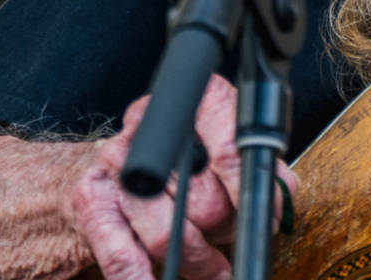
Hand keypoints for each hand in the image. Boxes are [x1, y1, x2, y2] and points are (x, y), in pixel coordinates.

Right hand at [63, 75, 298, 279]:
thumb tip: (279, 192)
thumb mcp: (220, 145)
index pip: (230, 148)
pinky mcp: (91, 204)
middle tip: (234, 237)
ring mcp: (115, 167)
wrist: (98, 164)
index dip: (251, 191)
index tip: (266, 215)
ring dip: (200, 261)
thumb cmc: (176, 158)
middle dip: (227, 229)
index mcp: (192, 106)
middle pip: (204, 199)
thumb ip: (254, 165)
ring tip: (215, 267)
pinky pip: (122, 256)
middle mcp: (149, 130)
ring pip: (169, 234)